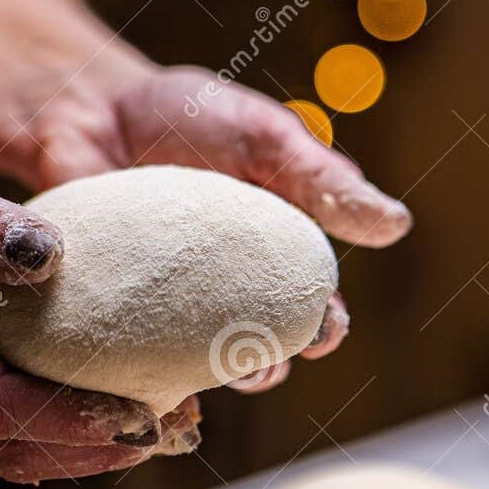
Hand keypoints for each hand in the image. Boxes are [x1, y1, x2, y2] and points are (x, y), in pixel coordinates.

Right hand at [0, 132, 194, 483]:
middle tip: (181, 426)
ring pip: (9, 449)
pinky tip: (111, 405)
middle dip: (99, 448)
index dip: (73, 421)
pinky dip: (58, 427)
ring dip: (86, 447)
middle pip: (14, 448)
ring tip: (166, 422)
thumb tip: (52, 256)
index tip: (144, 415)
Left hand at [13, 59, 412, 390]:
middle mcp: (232, 291)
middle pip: (263, 343)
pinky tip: (144, 378)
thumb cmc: (191, 118)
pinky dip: (143, 372)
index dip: (324, 323)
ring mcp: (172, 308)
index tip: (325, 330)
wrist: (91, 109)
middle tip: (265, 362)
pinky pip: (135, 357)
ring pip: (201, 361)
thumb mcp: (264, 138)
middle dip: (271, 360)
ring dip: (210, 375)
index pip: (314, 302)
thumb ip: (321, 181)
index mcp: (281, 253)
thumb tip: (397, 224)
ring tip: (208, 374)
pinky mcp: (117, 315)